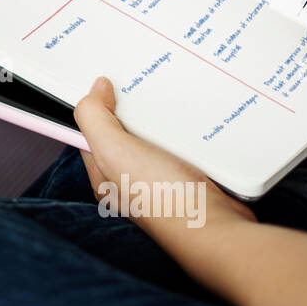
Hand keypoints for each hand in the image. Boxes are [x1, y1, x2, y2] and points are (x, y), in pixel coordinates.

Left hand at [74, 77, 253, 227]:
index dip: (95, 106)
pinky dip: (189, 130)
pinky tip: (194, 115)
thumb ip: (95, 118)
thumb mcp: (113, 150)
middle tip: (141, 77)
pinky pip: (186, 145)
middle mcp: (131, 178)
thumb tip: (95, 88)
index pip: (90, 132)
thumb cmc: (162, 197)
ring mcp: (163, 178)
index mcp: (105, 174)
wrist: (215, 228)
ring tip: (168, 89)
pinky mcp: (191, 177)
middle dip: (132, 106)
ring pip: (158, 137)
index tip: (105, 80)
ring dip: (163, 117)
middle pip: (126, 131)